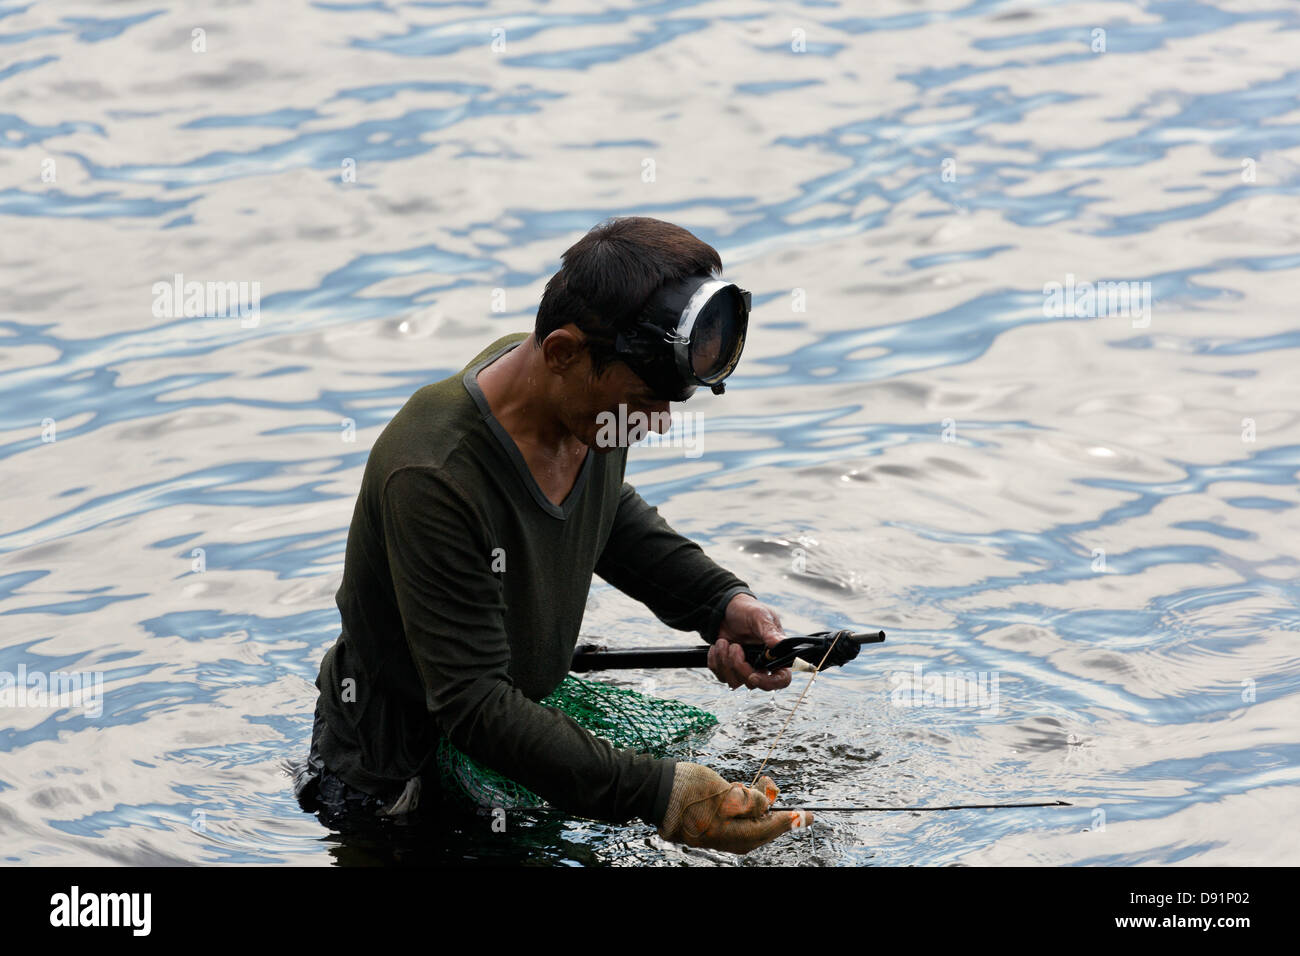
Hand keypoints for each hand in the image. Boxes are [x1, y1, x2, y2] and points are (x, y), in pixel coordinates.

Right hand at [657, 763, 809, 854]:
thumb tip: (766, 807)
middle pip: (756, 835)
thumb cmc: (685, 787)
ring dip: (759, 813)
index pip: (763, 830)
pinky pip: (732, 826)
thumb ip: (747, 801)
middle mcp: (718, 840)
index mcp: (723, 833)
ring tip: (764, 793)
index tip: (806, 816)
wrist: (651, 788)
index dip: (787, 823)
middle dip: (775, 820)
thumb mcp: (722, 790)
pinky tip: (746, 801)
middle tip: (795, 811)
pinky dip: (744, 815)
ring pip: (745, 830)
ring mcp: (709, 835)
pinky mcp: (703, 828)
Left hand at [708, 593, 791, 690]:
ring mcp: (744, 668)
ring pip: (734, 682)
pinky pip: (720, 676)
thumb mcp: (759, 617)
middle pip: (753, 683)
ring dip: (725, 662)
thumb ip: (769, 631)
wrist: (725, 609)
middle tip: (734, 647)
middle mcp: (761, 665)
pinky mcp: (728, 668)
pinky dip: (715, 661)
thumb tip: (779, 644)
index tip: (754, 676)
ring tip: (723, 642)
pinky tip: (718, 645)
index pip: (781, 679)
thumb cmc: (747, 610)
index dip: (769, 683)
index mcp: (775, 655)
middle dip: (739, 667)